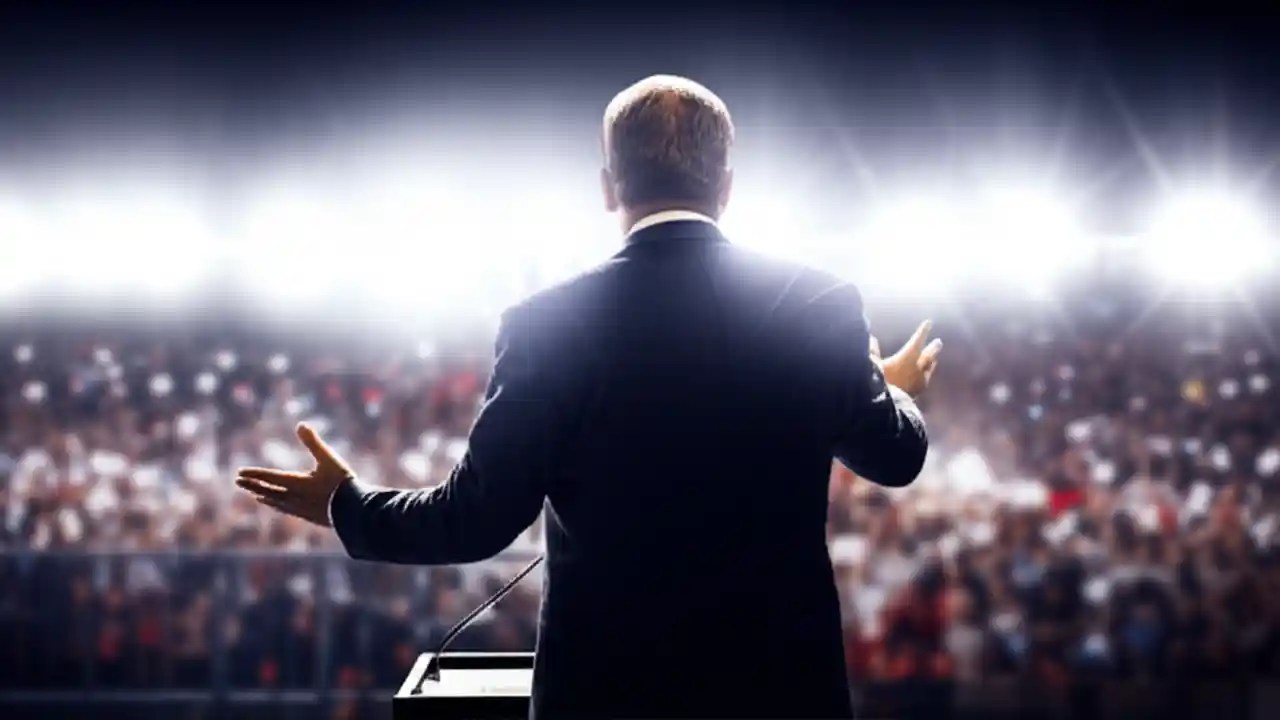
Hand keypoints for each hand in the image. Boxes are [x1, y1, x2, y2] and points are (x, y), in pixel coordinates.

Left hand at [235, 423, 353, 526]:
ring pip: (276, 503)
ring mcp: (300, 509)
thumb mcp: (328, 459)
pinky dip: (278, 507)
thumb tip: (301, 424)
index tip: (239, 473)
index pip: (269, 478)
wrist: (353, 512)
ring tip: (256, 496)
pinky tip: (281, 507)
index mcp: (295, 483)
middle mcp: (293, 497)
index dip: (254, 474)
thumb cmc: (341, 483)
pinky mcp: (309, 517)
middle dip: (252, 485)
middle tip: (238, 482)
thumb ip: (313, 443)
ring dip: (264, 497)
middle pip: (268, 491)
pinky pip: (287, 511)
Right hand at [876, 320, 941, 396]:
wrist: (887, 409)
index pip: (917, 341)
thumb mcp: (873, 365)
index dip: (922, 331)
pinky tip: (923, 380)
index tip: (929, 322)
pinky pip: (923, 383)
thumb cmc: (879, 383)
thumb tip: (872, 339)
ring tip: (934, 361)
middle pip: (928, 356)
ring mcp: (918, 383)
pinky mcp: (916, 395)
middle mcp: (917, 369)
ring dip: (931, 364)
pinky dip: (924, 377)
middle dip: (933, 348)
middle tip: (939, 342)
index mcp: (907, 358)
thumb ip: (872, 351)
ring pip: (928, 370)